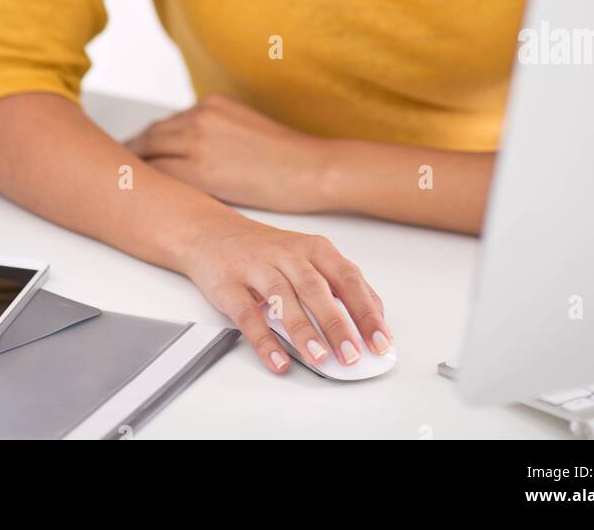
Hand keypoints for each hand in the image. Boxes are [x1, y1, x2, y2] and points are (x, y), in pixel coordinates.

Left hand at [123, 93, 329, 211]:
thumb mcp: (244, 126)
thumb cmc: (285, 156)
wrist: (308, 168)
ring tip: (121, 186)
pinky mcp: (201, 170)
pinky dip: (148, 184)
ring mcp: (198, 141)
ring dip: (134, 169)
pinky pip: (162, 176)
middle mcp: (200, 117)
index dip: (147, 142)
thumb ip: (214, 130)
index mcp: (211, 104)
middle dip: (132, 154)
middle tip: (117, 170)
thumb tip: (191, 147)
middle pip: (151, 136)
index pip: (165, 124)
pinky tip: (140, 197)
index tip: (134, 154)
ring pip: (150, 154)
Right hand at [182, 212, 393, 374]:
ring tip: (319, 358)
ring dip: (303, 329)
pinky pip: (247, 314)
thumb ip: (337, 284)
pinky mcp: (229, 285)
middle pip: (316, 288)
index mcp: (313, 248)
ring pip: (283, 297)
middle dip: (337, 324)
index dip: (366, 310)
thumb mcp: (306, 259)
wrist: (211, 234)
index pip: (347, 278)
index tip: (381, 341)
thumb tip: (373, 316)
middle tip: (353, 355)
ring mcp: (256, 268)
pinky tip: (278, 359)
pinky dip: (264, 339)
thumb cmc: (267, 252)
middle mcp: (287, 254)